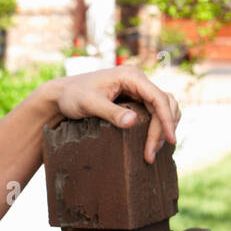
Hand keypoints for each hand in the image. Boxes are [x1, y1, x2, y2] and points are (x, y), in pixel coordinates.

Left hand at [48, 63, 180, 163]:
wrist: (62, 94)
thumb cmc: (73, 96)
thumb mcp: (89, 104)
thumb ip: (110, 113)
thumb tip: (132, 122)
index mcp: (131, 76)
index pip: (158, 98)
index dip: (167, 120)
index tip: (169, 140)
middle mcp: (137, 80)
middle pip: (163, 104)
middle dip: (163, 129)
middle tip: (151, 154)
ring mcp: (137, 88)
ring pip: (162, 107)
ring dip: (163, 127)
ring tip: (152, 151)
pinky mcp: (133, 98)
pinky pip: (153, 111)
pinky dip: (157, 125)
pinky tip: (152, 141)